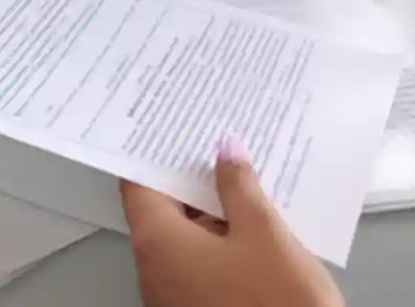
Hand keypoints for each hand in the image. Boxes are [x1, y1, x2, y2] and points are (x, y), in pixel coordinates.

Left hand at [120, 140, 343, 306]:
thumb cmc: (276, 300)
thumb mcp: (264, 233)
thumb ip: (239, 186)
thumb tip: (224, 150)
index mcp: (157, 242)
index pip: (138, 183)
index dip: (156, 152)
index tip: (176, 126)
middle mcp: (152, 269)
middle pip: (161, 209)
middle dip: (192, 177)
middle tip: (218, 140)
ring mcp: (172, 294)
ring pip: (183, 237)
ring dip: (211, 208)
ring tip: (243, 173)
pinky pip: (199, 262)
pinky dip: (218, 238)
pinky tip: (252, 220)